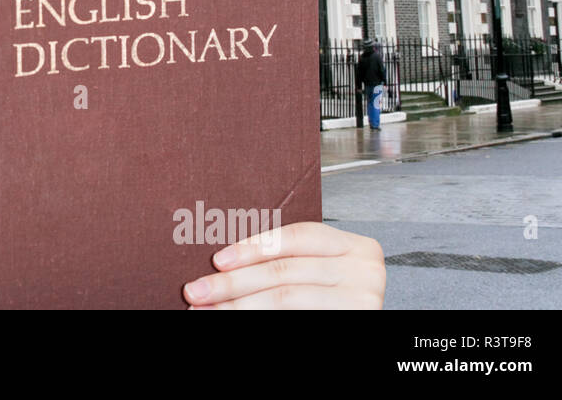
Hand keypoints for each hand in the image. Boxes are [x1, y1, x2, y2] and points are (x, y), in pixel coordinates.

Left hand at [182, 222, 384, 308]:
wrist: (359, 324)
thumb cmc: (332, 297)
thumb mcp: (315, 269)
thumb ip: (284, 260)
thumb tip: (221, 262)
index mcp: (356, 246)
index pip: (298, 236)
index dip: (254, 246)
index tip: (217, 260)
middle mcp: (366, 270)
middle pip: (285, 270)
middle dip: (233, 282)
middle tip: (196, 291)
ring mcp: (364, 299)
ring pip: (285, 297)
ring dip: (238, 305)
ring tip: (207, 310)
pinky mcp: (356, 319)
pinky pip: (294, 317)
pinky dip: (258, 318)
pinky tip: (235, 317)